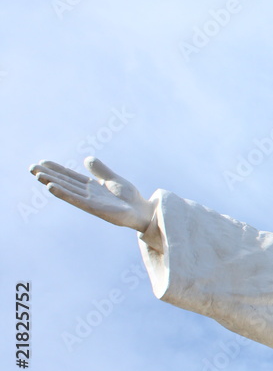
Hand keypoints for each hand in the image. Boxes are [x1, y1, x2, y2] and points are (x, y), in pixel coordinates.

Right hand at [29, 157, 153, 231]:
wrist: (141, 211)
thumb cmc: (129, 198)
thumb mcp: (113, 179)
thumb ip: (100, 170)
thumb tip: (87, 159)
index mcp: (91, 187)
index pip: (70, 176)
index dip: (56, 169)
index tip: (42, 162)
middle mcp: (87, 194)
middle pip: (64, 182)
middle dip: (48, 175)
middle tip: (31, 167)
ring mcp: (89, 201)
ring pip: (66, 190)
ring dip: (51, 183)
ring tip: (38, 175)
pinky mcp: (95, 208)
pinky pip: (76, 199)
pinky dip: (63, 193)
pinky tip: (52, 187)